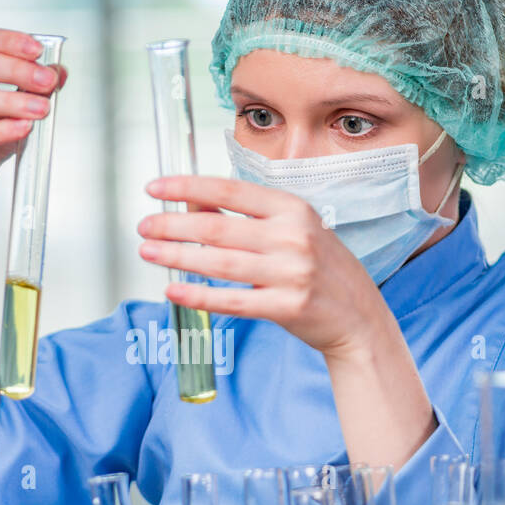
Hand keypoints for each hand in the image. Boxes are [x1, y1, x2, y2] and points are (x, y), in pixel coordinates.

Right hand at [0, 28, 66, 205]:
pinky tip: (22, 129)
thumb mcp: (13, 107)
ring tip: (40, 109)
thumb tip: (58, 71)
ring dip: (11, 101)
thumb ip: (33, 87)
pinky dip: (0, 131)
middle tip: (46, 81)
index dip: (11, 43)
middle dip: (16, 71)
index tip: (39, 51)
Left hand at [138, 174, 388, 359]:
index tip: (155, 187)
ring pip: (219, 262)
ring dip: (177, 256)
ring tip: (148, 252)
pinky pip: (232, 300)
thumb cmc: (322, 270)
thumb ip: (249, 217)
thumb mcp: (294, 230)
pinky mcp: (287, 307)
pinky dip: (199, 296)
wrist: (360, 318)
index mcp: (293, 209)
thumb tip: (194, 203)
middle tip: (144, 226)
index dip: (187, 186)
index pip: (229, 190)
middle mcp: (293, 236)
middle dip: (173, 225)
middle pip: (218, 227)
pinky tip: (173, 290)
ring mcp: (292, 273)